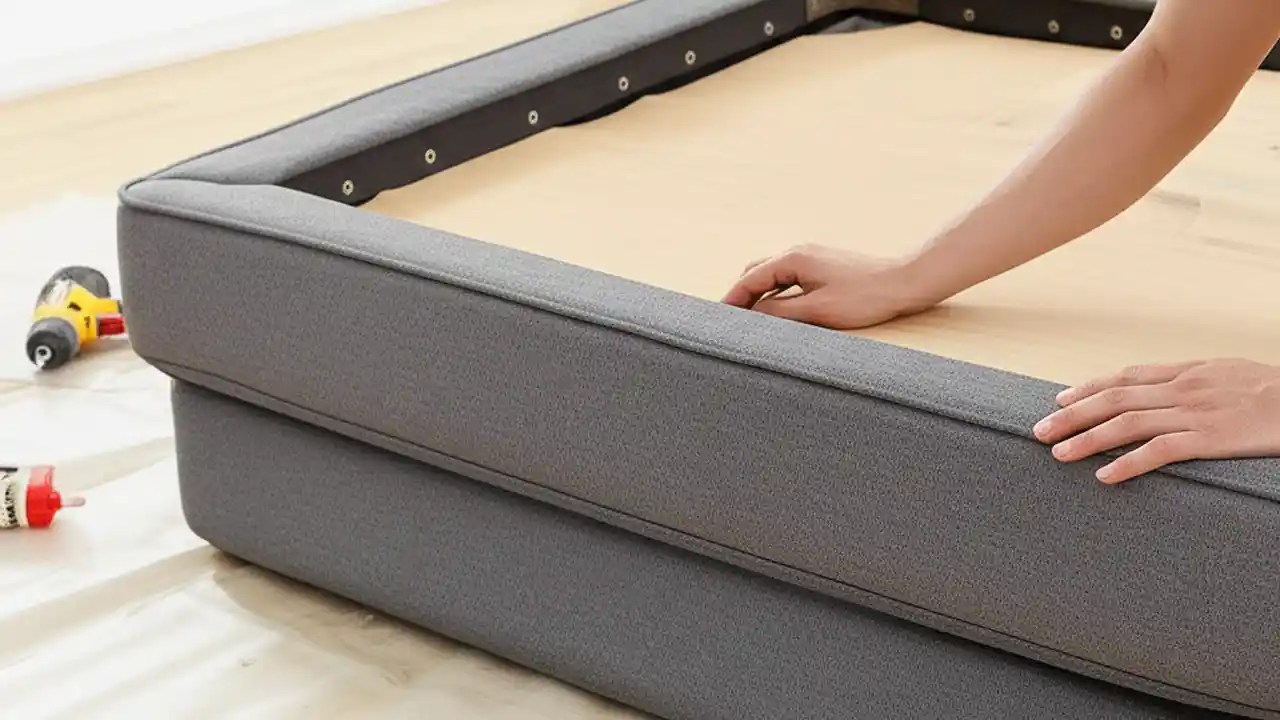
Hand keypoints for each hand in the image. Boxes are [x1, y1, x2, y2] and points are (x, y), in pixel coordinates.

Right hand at [721, 245, 934, 329]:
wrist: (904, 283)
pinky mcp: (824, 268)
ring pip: (773, 276)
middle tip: (730, 321)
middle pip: (756, 273)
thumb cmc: (864, 297)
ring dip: (759, 296)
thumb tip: (751, 319)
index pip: (749, 279)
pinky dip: (776, 295)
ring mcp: (812, 259)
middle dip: (741, 296)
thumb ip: (779, 314)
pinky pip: (789, 280)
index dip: (731, 300)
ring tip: (750, 321)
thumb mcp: (816, 311)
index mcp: (793, 259)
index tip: (716, 319)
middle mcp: (799, 253)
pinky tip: (780, 314)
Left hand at [1033, 359, 1279, 483]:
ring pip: (1126, 422)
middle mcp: (1185, 388)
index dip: (1089, 388)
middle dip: (1072, 414)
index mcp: (1189, 371)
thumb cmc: (1278, 392)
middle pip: (1114, 397)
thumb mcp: (1232, 374)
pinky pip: (1160, 451)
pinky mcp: (1212, 439)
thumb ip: (1196, 381)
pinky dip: (1128, 463)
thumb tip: (1167, 389)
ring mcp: (1196, 413)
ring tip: (1058, 454)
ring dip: (1087, 439)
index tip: (1060, 400)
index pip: (1126, 377)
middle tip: (1039, 431)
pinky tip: (1104, 477)